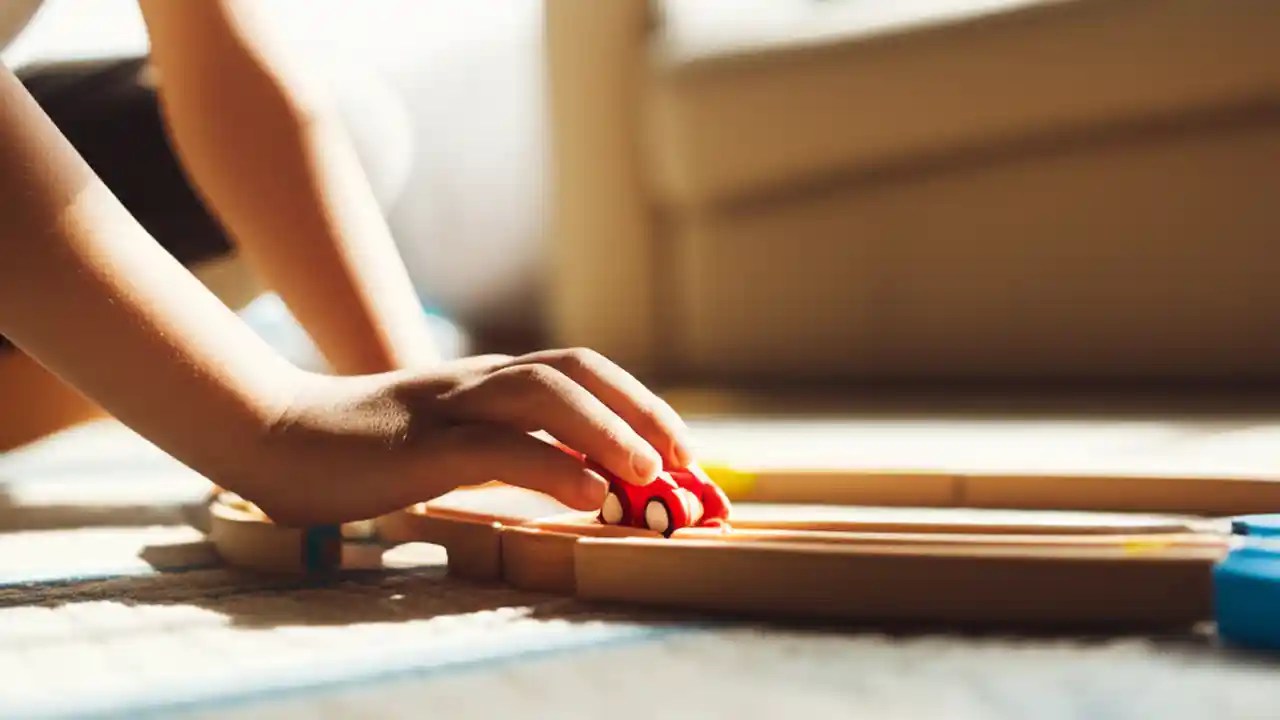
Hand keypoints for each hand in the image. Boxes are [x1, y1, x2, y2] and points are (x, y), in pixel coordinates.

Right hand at [229, 348, 695, 525]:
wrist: (270, 437)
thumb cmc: (360, 451)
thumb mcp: (444, 445)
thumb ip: (500, 451)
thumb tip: (566, 476)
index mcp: (483, 382)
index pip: (574, 371)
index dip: (632, 399)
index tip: (674, 442)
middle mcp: (475, 382)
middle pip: (574, 370)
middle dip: (638, 406)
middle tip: (684, 453)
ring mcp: (447, 406)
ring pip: (544, 397)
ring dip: (608, 430)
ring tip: (652, 469)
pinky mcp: (421, 445)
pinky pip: (498, 449)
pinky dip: (553, 468)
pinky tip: (590, 495)